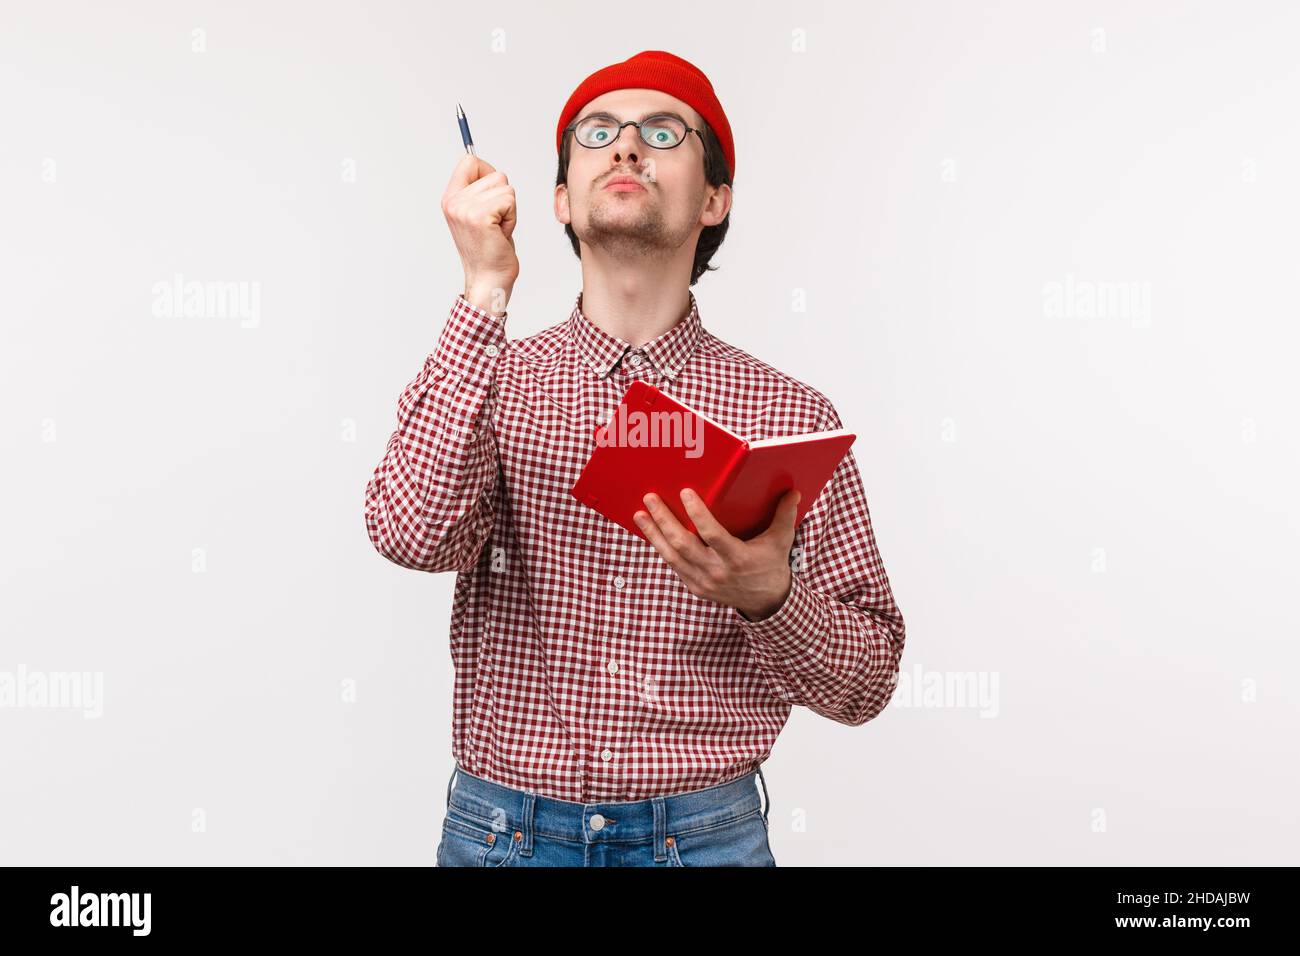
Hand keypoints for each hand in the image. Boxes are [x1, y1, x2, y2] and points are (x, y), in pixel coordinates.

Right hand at [441, 154, 519, 313]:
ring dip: (509, 209)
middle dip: (503, 197)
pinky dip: (512, 218)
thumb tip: (489, 170)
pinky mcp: (481, 217)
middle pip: (495, 173)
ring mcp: (465, 208)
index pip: (469, 161)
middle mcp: (454, 201)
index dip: (488, 172)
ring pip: (505, 187)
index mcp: (450, 199)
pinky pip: (510, 201)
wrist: (488, 280)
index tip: (492, 195)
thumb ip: (477, 193)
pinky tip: (501, 234)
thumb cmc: (488, 251)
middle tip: (495, 223)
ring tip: (497, 229)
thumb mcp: (475, 215)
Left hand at [633, 487, 801, 620]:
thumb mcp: (782, 540)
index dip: (697, 514)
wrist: (767, 602)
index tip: (684, 493)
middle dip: (664, 520)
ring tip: (640, 514)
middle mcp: (717, 572)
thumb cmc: (772, 564)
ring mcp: (703, 582)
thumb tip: (793, 490)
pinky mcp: (695, 588)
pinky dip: (660, 547)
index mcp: (738, 559)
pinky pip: (673, 565)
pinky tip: (651, 532)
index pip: (713, 535)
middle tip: (650, 498)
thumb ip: (785, 515)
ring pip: (671, 556)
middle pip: (683, 545)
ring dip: (653, 534)